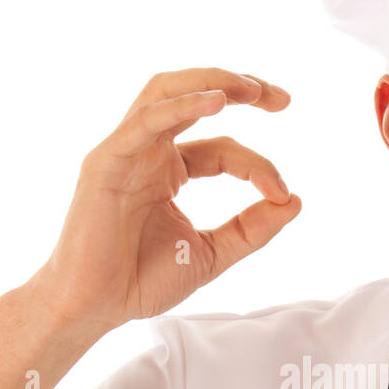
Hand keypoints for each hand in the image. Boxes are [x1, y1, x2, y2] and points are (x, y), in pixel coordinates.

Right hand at [28, 68, 300, 333]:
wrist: (94, 308)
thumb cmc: (139, 281)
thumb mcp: (212, 253)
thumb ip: (252, 229)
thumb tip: (294, 201)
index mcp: (169, 171)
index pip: (223, 150)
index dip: (257, 167)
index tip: (282, 193)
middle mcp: (148, 153)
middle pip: (193, 98)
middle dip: (239, 88)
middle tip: (280, 98)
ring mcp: (125, 152)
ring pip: (166, 92)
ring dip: (211, 81)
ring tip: (251, 87)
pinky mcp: (107, 161)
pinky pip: (145, 121)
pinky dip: (181, 106)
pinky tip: (215, 101)